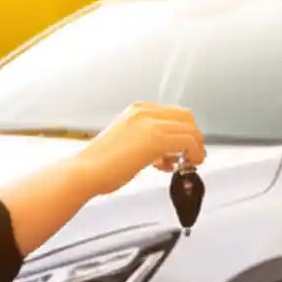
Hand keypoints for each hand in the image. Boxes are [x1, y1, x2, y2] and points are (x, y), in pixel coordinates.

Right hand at [77, 102, 205, 194]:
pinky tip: (184, 168)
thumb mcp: (127, 143)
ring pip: (190, 129)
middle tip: (192, 156)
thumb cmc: (101, 164)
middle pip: (186, 117)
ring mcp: (150, 124)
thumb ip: (148, 143)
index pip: (174, 113)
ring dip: (196, 148)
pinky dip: (194, 155)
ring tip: (188, 164)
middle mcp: (144, 112)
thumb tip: (168, 154)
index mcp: (137, 109)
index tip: (183, 150)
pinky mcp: (155, 139)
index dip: (184, 132)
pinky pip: (188, 142)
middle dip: (194, 137)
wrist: (85, 172)